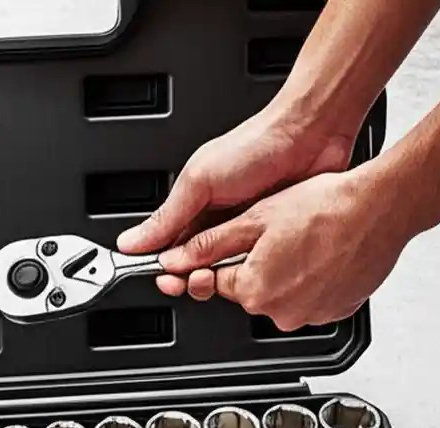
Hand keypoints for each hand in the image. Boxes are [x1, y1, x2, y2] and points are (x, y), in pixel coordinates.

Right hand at [115, 100, 362, 285]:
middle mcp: (219, 222)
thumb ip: (167, 216)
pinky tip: (254, 269)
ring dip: (224, 277)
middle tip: (198, 278)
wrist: (309, 136)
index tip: (168, 280)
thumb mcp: (200, 181)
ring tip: (227, 271)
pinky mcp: (274, 238)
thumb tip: (130, 242)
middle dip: (193, 278)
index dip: (166, 270)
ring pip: (227, 270)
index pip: (169, 250)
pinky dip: (254, 271)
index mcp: (193, 207)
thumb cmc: (256, 145)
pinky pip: (258, 264)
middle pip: (197, 266)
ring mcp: (247, 230)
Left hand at [155, 167, 420, 330]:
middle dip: (255, 264)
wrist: (380, 209)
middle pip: (250, 290)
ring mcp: (312, 315)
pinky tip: (323, 253)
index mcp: (254, 290)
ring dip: (285, 272)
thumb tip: (175, 260)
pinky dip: (312, 279)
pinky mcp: (338, 310)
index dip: (220, 259)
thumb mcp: (254, 219)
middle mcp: (281, 312)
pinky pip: (312, 298)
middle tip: (278, 232)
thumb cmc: (324, 208)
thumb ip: (208, 245)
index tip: (231, 244)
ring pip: (282, 295)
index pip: (218, 281)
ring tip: (304, 239)